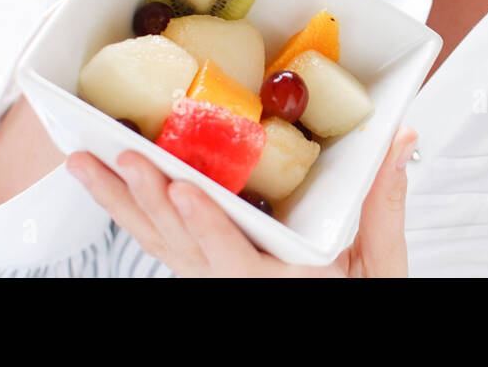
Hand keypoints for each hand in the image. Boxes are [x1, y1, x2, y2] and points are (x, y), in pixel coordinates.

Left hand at [66, 126, 418, 276]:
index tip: (184, 188)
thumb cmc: (359, 308)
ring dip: (121, 203)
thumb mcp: (380, 267)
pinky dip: (131, 215)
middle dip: (147, 199)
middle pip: (179, 243)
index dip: (204, 224)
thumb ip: (383, 204)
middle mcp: (234, 285)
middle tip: (122, 158)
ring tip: (88, 164)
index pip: (230, 257)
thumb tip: (399, 140)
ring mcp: (213, 280)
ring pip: (158, 243)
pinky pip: (160, 246)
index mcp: (275, 283)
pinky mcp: (205, 272)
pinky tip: (109, 186)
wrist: (346, 347)